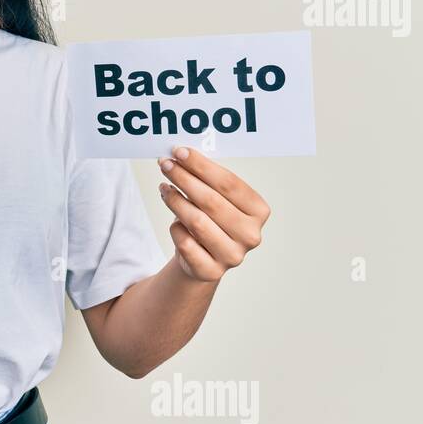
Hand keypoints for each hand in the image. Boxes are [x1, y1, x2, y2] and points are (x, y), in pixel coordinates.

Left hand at [156, 145, 269, 282]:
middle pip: (211, 201)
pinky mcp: (211, 271)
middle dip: (184, 178)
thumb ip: (206, 179)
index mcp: (258, 211)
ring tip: (164, 188)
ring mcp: (233, 256)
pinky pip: (185, 243)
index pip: (229, 183)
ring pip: (196, 221)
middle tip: (166, 165)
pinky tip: (174, 222)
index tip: (180, 152)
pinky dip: (176, 229)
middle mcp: (250, 234)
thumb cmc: (211, 220)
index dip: (201, 166)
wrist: (203, 260)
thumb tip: (181, 155)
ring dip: (175, 201)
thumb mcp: (215, 198)